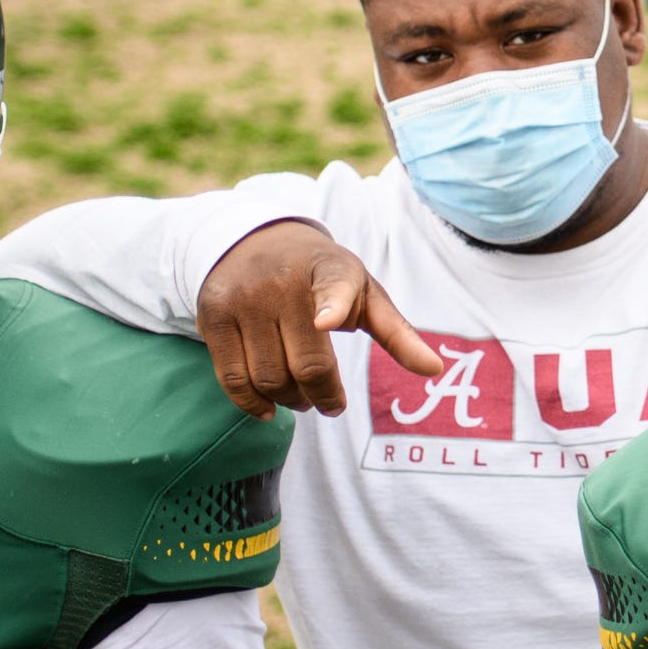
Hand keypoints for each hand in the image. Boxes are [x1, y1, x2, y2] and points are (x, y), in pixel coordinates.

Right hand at [192, 220, 445, 417]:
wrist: (254, 240)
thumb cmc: (321, 277)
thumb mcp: (362, 291)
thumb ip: (396, 332)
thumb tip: (434, 370)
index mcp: (330, 271)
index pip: (334, 290)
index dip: (333, 308)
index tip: (329, 322)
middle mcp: (281, 282)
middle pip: (306, 366)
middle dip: (322, 397)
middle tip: (329, 403)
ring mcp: (242, 299)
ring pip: (269, 378)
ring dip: (290, 402)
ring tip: (301, 399)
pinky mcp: (212, 315)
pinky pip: (231, 378)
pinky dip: (251, 404)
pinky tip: (269, 409)